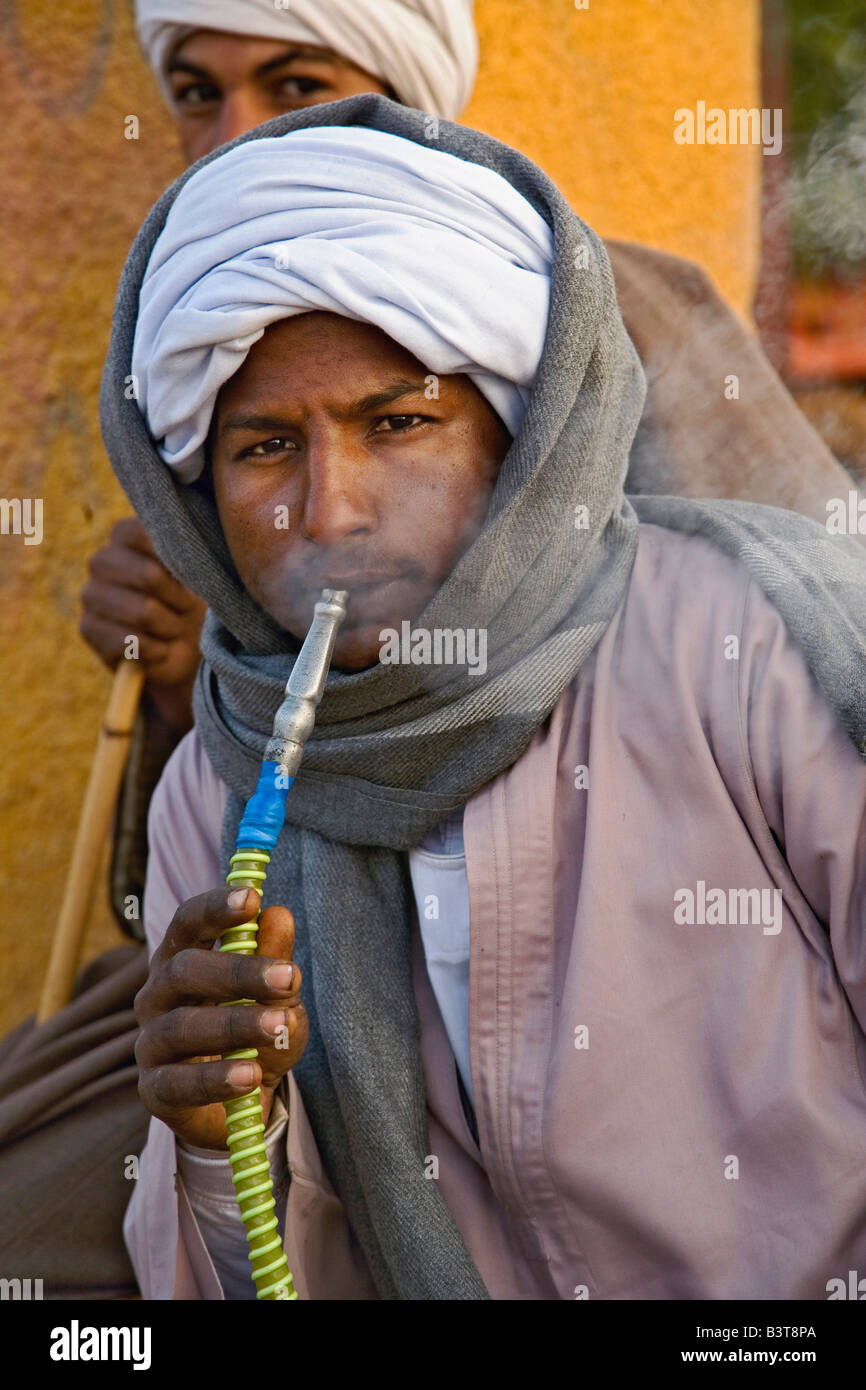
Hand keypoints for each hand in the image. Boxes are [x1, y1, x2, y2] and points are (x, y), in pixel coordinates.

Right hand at [79, 517, 205, 734]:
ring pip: (143, 612)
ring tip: (177, 631)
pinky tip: (162, 650)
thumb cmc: (194, 603)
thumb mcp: (200, 576)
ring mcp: (91, 594)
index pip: (141, 533)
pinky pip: (130, 641)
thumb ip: (189, 555)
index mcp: (126, 537)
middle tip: (190, 611)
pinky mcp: (88, 627)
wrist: (185, 652)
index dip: (172, 557)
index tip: (195, 575)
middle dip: (181, 601)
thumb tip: (190, 553)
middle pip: (148, 575)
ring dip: (172, 628)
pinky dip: (157, 651)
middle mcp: (103, 560)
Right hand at [134, 887, 306, 1149]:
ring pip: (182, 1027)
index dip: (216, 908)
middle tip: (290, 977)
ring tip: (277, 1027)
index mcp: (182, 959)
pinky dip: (215, 1079)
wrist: (243, 1103)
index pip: (188, 922)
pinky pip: (177, 1083)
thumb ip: (275, 960)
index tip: (253, 898)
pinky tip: (250, 1076)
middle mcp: (157, 995)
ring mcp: (150, 1043)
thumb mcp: (277, 997)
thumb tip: (279, 914)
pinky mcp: (154, 1091)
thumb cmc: (256, 1035)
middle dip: (239, 972)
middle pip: (185, 971)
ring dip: (235, 1025)